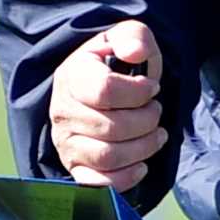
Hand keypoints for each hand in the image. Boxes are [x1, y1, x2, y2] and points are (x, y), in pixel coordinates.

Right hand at [48, 18, 167, 189]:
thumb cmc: (115, 64)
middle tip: (156, 111)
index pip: (104, 90)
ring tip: (157, 134)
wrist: (97, 88)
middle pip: (112, 127)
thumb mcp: (126, 38)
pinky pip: (98, 183)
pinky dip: (126, 178)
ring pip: (109, 156)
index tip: (152, 88)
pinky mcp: (75, 166)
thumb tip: (134, 53)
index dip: (138, 92)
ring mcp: (66, 142)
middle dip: (147, 120)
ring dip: (143, 147)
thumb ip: (133, 37)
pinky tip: (142, 164)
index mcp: (71, 76)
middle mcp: (62, 111)